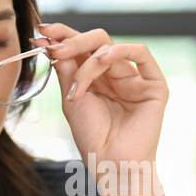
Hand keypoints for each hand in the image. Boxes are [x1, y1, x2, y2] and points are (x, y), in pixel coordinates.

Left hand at [34, 23, 168, 194]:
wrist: (111, 163)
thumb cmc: (92, 137)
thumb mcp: (72, 97)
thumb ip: (67, 68)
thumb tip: (51, 40)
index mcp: (97, 78)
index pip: (81, 47)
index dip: (62, 36)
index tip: (40, 32)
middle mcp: (116, 74)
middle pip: (96, 41)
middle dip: (72, 41)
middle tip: (53, 49)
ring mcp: (135, 78)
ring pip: (111, 48)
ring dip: (89, 58)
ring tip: (77, 79)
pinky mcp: (154, 85)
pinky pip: (141, 54)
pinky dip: (120, 51)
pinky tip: (103, 59)